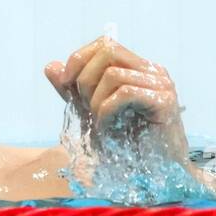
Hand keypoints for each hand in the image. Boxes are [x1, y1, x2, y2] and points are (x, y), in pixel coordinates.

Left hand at [44, 36, 186, 156]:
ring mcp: (161, 85)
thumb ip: (73, 90)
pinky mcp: (164, 102)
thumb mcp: (93, 112)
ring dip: (95, 100)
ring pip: (113, 74)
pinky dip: (107, 110)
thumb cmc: (128, 143)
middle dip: (85, 77)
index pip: (105, 44)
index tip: (65, 83)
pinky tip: (107, 127)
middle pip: (108, 50)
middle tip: (83, 105)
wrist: (156, 172)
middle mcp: (152, 71)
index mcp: (138, 68)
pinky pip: (125, 93)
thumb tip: (50, 66)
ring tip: (98, 121)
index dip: (79, 58)